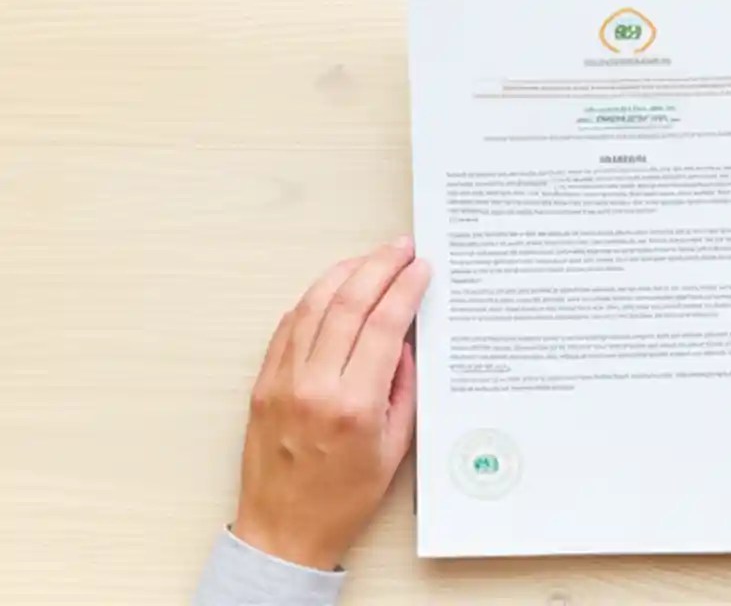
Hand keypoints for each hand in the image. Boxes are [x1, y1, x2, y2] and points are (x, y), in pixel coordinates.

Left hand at [232, 237, 431, 569]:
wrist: (285, 530)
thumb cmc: (342, 498)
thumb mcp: (395, 448)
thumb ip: (403, 388)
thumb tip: (405, 341)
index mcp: (354, 404)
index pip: (385, 325)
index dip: (406, 288)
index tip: (421, 268)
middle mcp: (315, 386)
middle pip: (348, 303)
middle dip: (378, 266)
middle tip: (400, 248)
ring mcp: (283, 381)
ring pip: (312, 306)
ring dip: (343, 273)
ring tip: (368, 258)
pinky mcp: (262, 383)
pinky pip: (288, 327)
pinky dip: (311, 300)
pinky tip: (331, 288)